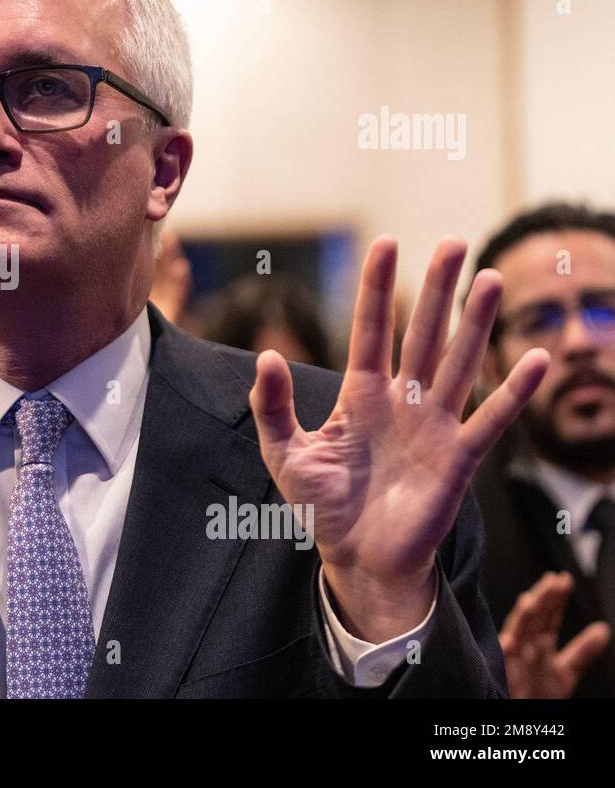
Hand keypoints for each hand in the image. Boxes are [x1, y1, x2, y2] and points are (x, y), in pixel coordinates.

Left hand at [250, 237, 549, 641]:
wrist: (358, 559)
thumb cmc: (322, 506)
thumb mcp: (286, 453)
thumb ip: (274, 406)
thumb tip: (266, 354)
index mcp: (360, 396)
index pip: (372, 331)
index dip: (377, 289)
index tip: (386, 244)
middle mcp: (402, 402)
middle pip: (422, 334)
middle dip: (437, 290)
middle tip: (454, 242)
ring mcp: (433, 427)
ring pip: (457, 363)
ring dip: (476, 323)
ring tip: (490, 279)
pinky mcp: (458, 459)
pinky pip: (489, 420)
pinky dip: (513, 392)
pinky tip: (535, 359)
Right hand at [500, 571, 610, 697]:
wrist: (522, 716)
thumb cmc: (537, 694)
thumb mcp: (566, 671)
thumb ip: (583, 650)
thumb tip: (603, 630)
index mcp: (540, 645)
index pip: (549, 617)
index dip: (556, 599)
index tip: (563, 580)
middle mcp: (525, 647)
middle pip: (534, 618)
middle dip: (543, 599)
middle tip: (555, 581)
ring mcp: (513, 658)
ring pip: (517, 633)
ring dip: (523, 618)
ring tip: (531, 601)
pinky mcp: (503, 673)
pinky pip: (502, 662)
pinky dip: (503, 651)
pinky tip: (509, 641)